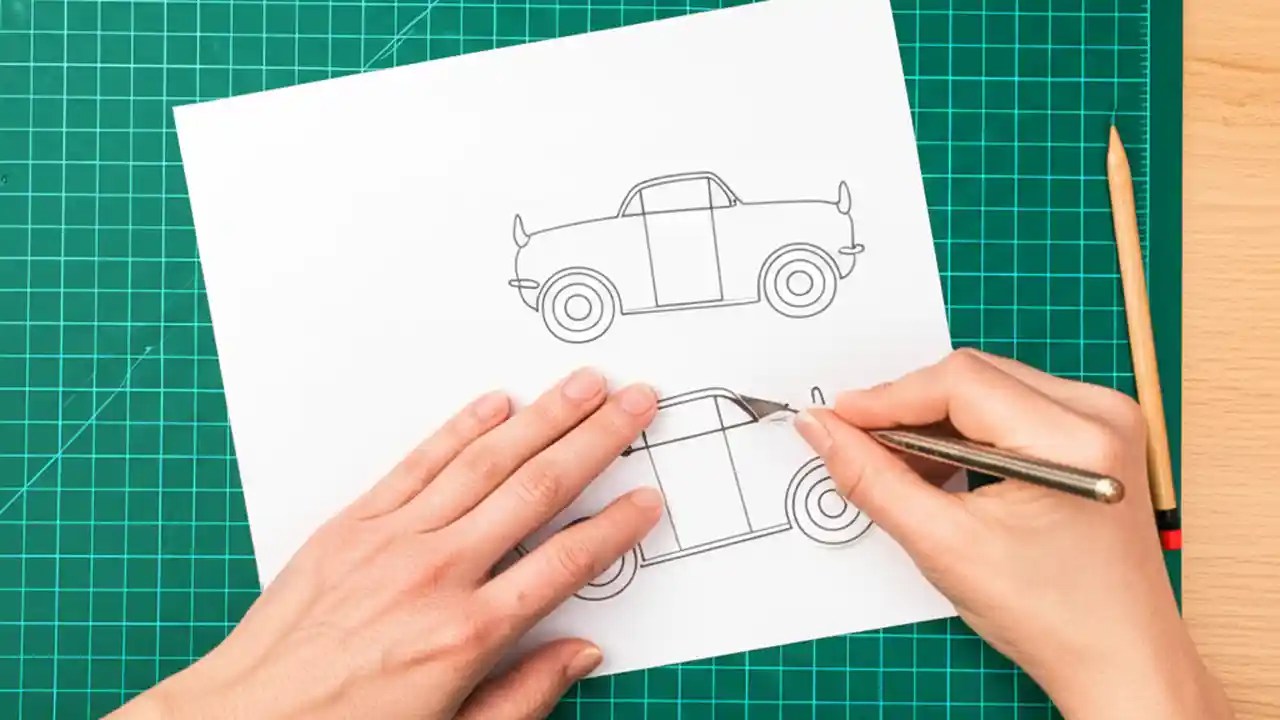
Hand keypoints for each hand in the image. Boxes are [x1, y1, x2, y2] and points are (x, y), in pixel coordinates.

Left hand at [108, 368, 661, 719]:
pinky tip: (496, 403)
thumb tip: (582, 653)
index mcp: (468, 633)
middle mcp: (437, 573)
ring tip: (583, 385)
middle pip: (537, 490)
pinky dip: (460, 428)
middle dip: (596, 441)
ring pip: (485, 462)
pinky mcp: (352, 523)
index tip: (648, 499)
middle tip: (635, 403)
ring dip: (543, 417)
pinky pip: (418, 463)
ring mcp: (392, 539)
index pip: (566, 562)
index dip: (616, 527)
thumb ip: (524, 694)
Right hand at [794, 349, 1231, 719]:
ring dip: (937, 419)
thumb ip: (872, 478)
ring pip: (991, 387)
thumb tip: (822, 429)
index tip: (838, 418)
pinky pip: (1015, 406)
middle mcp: (1100, 413)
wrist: (1119, 660)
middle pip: (975, 376)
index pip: (959, 382)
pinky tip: (943, 467)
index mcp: (1075, 438)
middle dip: (910, 407)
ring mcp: (1106, 420)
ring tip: (902, 466)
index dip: (888, 398)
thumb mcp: (944, 545)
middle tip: (859, 442)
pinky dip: (969, 431)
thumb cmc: (1053, 616)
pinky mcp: (1099, 434)